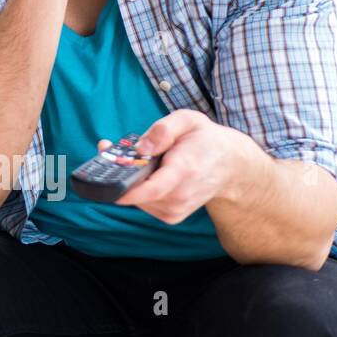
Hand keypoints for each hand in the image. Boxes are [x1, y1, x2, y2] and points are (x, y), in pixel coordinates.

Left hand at [96, 111, 251, 222]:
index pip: (153, 188)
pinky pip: (143, 203)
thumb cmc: (206, 141)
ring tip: (137, 160)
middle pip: (137, 192)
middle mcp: (180, 196)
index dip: (127, 190)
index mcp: (185, 170)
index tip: (107, 184)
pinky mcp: (171, 216)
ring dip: (129, 180)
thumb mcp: (188, 120)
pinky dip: (138, 190)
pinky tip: (146, 174)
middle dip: (119, 173)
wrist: (229, 166)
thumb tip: (141, 146)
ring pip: (136, 198)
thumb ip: (164, 129)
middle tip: (108, 149)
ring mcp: (175, 209)